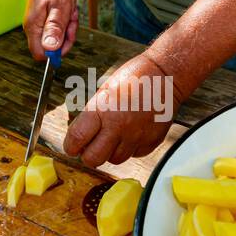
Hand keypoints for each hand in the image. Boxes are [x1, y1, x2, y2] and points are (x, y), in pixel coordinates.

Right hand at [23, 0, 77, 60]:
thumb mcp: (60, 7)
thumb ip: (55, 28)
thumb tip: (50, 49)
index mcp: (34, 27)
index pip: (40, 54)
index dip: (56, 52)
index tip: (66, 36)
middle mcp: (33, 28)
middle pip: (50, 48)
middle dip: (65, 37)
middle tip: (70, 19)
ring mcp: (38, 24)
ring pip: (55, 39)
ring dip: (67, 29)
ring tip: (69, 12)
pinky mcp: (43, 20)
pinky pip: (57, 30)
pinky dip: (65, 23)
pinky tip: (67, 11)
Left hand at [63, 53, 181, 167]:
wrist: (165, 76)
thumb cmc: (134, 78)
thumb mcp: (104, 91)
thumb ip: (92, 114)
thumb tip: (80, 135)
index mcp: (103, 111)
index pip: (77, 139)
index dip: (70, 146)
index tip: (71, 147)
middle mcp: (119, 127)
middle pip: (93, 159)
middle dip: (88, 155)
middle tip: (90, 147)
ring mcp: (136, 137)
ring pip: (114, 160)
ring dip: (110, 152)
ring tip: (114, 136)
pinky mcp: (151, 142)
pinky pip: (134, 154)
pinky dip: (129, 148)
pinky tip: (130, 134)